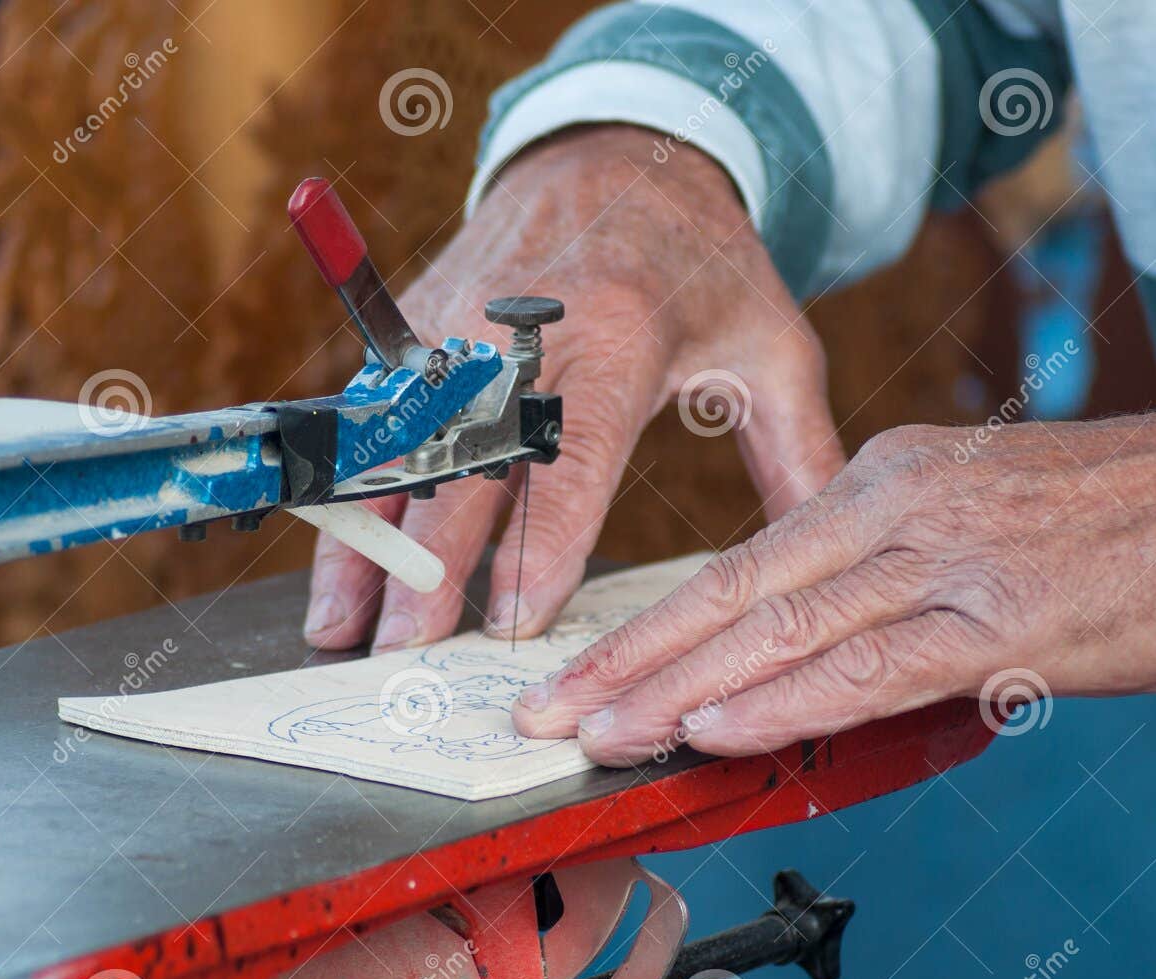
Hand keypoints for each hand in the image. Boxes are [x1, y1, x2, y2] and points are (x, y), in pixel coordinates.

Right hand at [303, 126, 843, 652]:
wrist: (619, 149)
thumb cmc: (702, 260)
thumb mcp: (771, 340)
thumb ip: (797, 452)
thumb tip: (817, 561)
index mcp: (619, 332)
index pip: (571, 453)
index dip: (540, 542)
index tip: (515, 621)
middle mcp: (520, 326)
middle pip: (463, 459)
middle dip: (430, 564)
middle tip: (408, 653)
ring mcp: (454, 320)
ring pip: (392, 442)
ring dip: (363, 539)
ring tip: (341, 628)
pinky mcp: (414, 319)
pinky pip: (368, 417)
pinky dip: (347, 492)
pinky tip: (338, 563)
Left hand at [512, 409, 1155, 764]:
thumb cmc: (1118, 524)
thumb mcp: (974, 522)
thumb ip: (889, 576)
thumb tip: (816, 649)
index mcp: (881, 479)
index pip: (742, 562)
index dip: (655, 624)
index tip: (589, 669)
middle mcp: (894, 508)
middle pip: (731, 592)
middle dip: (630, 659)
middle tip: (546, 709)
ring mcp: (943, 560)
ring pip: (780, 631)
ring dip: (677, 690)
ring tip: (598, 734)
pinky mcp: (1000, 618)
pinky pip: (869, 667)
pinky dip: (782, 701)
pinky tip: (713, 728)